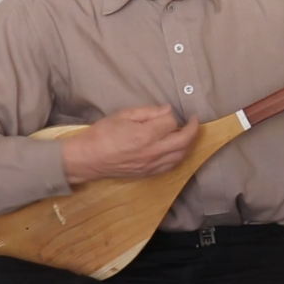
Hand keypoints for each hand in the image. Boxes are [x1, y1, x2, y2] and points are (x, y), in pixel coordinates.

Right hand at [61, 104, 198, 184]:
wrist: (88, 159)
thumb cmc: (102, 134)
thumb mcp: (123, 115)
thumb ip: (148, 112)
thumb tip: (167, 110)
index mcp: (144, 135)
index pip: (171, 122)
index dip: (169, 115)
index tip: (165, 112)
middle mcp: (152, 152)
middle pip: (184, 140)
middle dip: (193, 128)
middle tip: (195, 120)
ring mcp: (152, 165)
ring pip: (181, 155)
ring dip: (188, 143)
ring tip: (188, 133)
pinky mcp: (148, 173)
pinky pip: (171, 165)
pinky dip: (179, 156)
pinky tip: (177, 149)